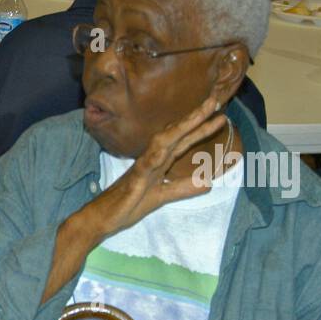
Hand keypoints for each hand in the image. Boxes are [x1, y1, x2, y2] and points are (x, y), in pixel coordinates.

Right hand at [93, 97, 228, 235]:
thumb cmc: (127, 206)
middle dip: (195, 118)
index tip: (220, 117)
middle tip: (215, 101)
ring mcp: (142, 168)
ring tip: (199, 115)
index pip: (182, 142)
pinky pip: (146, 166)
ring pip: (163, 143)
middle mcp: (151, 160)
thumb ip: (182, 189)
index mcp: (158, 163)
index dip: (200, 129)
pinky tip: (169, 147)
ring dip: (181, 128)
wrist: (100, 218)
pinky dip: (157, 156)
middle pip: (175, 135)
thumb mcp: (161, 198)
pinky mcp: (133, 181)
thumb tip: (207, 183)